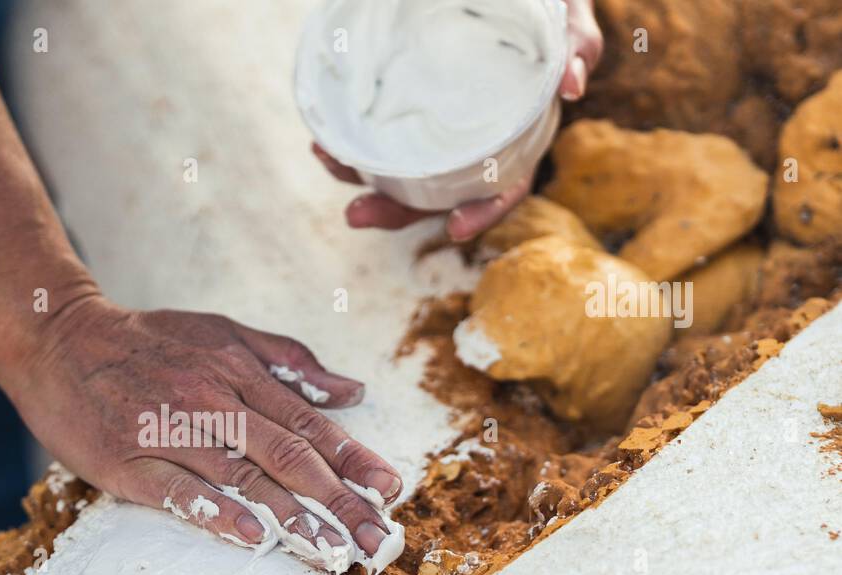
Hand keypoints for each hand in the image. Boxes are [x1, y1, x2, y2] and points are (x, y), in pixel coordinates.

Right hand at [18, 297, 403, 563]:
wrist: (59, 339)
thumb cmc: (147, 342)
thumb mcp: (221, 332)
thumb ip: (287, 361)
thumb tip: (351, 390)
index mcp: (238, 371)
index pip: (308, 422)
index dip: (353, 458)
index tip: (391, 489)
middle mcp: (212, 399)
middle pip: (288, 456)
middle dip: (339, 501)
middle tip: (375, 539)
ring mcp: (170, 431)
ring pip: (243, 477)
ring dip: (294, 518)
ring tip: (333, 551)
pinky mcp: (131, 460)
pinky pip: (182, 491)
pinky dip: (220, 514)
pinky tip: (254, 538)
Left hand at [314, 0, 603, 241]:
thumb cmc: (547, 11)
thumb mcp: (568, 22)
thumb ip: (576, 47)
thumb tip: (572, 85)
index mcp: (518, 136)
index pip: (506, 188)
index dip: (483, 212)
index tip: (454, 229)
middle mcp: (476, 144)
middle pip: (438, 194)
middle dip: (394, 210)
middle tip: (355, 213)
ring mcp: (440, 130)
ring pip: (402, 169)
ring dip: (361, 176)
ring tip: (327, 158)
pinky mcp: (410, 106)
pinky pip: (381, 133)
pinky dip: (352, 139)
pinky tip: (324, 134)